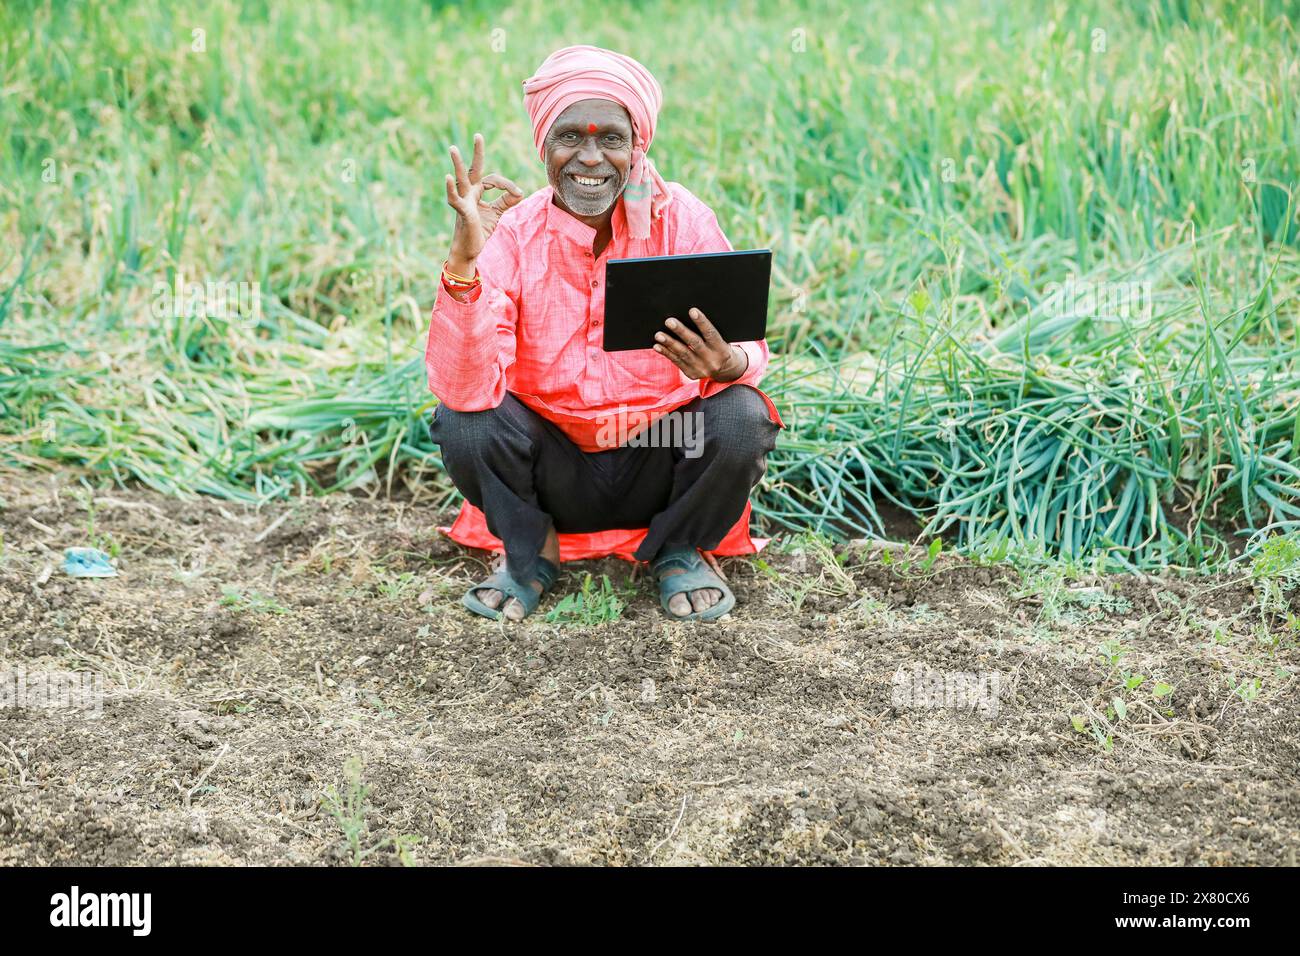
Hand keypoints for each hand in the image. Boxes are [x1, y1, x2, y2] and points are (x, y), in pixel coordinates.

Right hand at [444, 132, 523, 272]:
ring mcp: (463, 201)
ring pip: (461, 179)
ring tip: (453, 148)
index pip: (493, 180)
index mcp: (477, 192)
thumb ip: (506, 201)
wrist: (470, 250)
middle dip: (477, 153)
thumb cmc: (479, 230)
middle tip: (478, 135)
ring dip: (457, 164)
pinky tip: (448, 178)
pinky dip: (451, 188)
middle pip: (473, 169)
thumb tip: (519, 192)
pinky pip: (455, 198)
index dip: (507, 185)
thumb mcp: (497, 213)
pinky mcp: (462, 212)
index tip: (517, 193)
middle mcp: (469, 193)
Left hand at [653, 308, 748, 381]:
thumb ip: (708, 332)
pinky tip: (658, 346)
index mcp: (721, 349)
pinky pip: (677, 362)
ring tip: (659, 334)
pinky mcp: (692, 374)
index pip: (711, 334)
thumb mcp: (720, 340)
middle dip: (681, 331)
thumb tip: (688, 317)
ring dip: (670, 343)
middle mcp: (712, 360)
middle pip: (695, 343)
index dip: (702, 322)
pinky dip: (666, 353)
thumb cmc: (719, 347)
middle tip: (669, 321)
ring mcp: (701, 368)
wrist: (726, 370)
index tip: (692, 311)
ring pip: (683, 353)